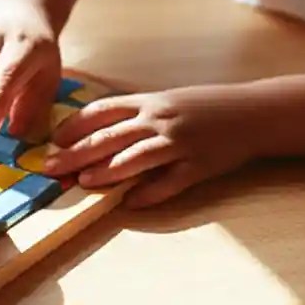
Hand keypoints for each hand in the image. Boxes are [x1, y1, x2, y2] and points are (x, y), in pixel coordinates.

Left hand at [45, 88, 255, 207]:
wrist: (252, 112)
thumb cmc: (204, 107)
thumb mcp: (166, 101)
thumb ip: (133, 114)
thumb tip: (95, 132)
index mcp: (149, 101)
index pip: (102, 111)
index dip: (74, 127)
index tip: (53, 141)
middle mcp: (161, 119)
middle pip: (111, 136)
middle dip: (77, 153)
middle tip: (52, 168)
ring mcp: (181, 143)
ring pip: (137, 158)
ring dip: (107, 172)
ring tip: (83, 183)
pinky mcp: (200, 165)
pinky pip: (171, 182)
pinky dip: (149, 193)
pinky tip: (130, 203)